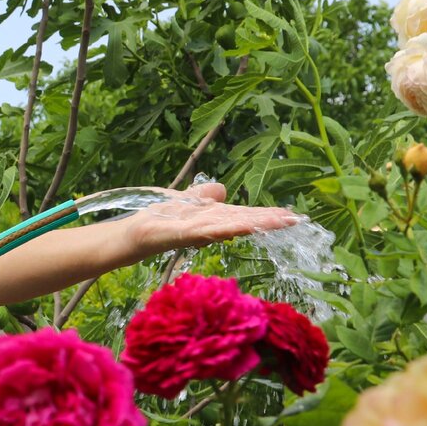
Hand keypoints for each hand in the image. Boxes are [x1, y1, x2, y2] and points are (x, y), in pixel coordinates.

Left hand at [120, 182, 300, 260]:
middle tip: (296, 220)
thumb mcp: (184, 203)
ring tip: (278, 222)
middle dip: (268, 221)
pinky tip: (236, 227)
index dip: (267, 215)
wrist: (130, 236)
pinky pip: (201, 231)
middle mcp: (206, 227)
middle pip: (241, 221)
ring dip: (253, 224)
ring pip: (228, 227)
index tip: (293, 215)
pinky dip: (220, 229)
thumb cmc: (156, 222)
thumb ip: (203, 197)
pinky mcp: (177, 235)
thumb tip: (223, 189)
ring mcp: (193, 232)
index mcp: (211, 219)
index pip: (244, 215)